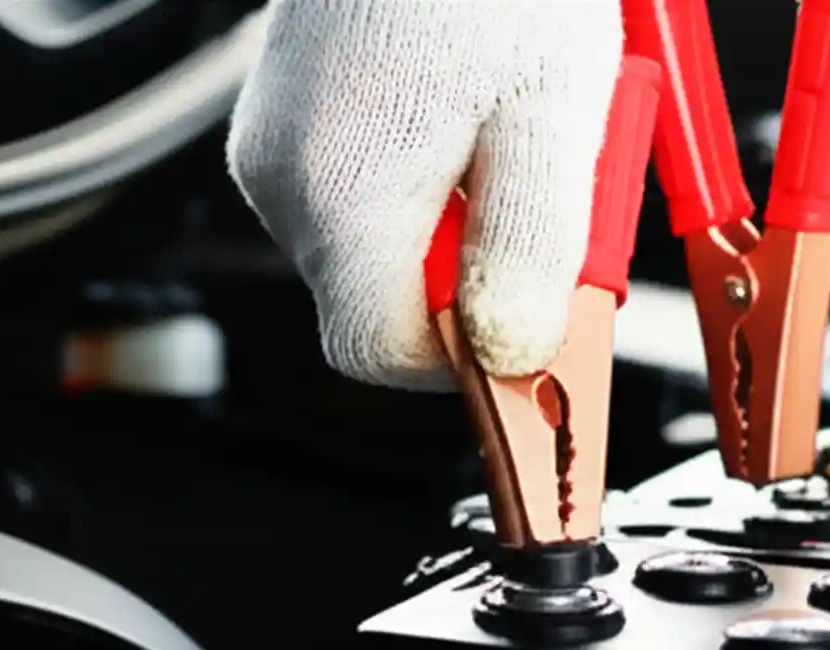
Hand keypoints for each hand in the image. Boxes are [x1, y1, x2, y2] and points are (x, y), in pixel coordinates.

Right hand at [225, 0, 622, 390]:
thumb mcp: (552, 110)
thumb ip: (529, 246)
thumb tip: (510, 352)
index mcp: (341, 187)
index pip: (379, 350)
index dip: (466, 359)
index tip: (533, 327)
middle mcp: (285, 176)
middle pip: (382, 302)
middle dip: (476, 281)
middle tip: (549, 214)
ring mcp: (276, 146)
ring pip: (376, 251)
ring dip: (458, 230)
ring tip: (514, 147)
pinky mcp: (288, 121)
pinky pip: (359, 198)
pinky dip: (429, 189)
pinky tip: (472, 127)